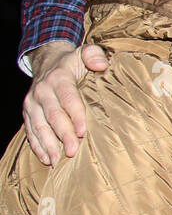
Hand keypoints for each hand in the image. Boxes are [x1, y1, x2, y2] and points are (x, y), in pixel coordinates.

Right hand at [23, 41, 105, 164]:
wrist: (47, 61)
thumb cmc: (72, 63)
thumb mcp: (84, 53)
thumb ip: (94, 55)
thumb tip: (101, 64)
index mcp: (58, 78)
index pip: (68, 98)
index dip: (75, 115)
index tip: (83, 131)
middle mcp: (42, 91)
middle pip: (53, 115)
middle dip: (63, 134)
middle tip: (72, 151)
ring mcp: (32, 103)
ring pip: (39, 126)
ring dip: (48, 144)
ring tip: (56, 161)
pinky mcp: (28, 112)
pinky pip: (30, 130)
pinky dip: (36, 145)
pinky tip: (45, 158)